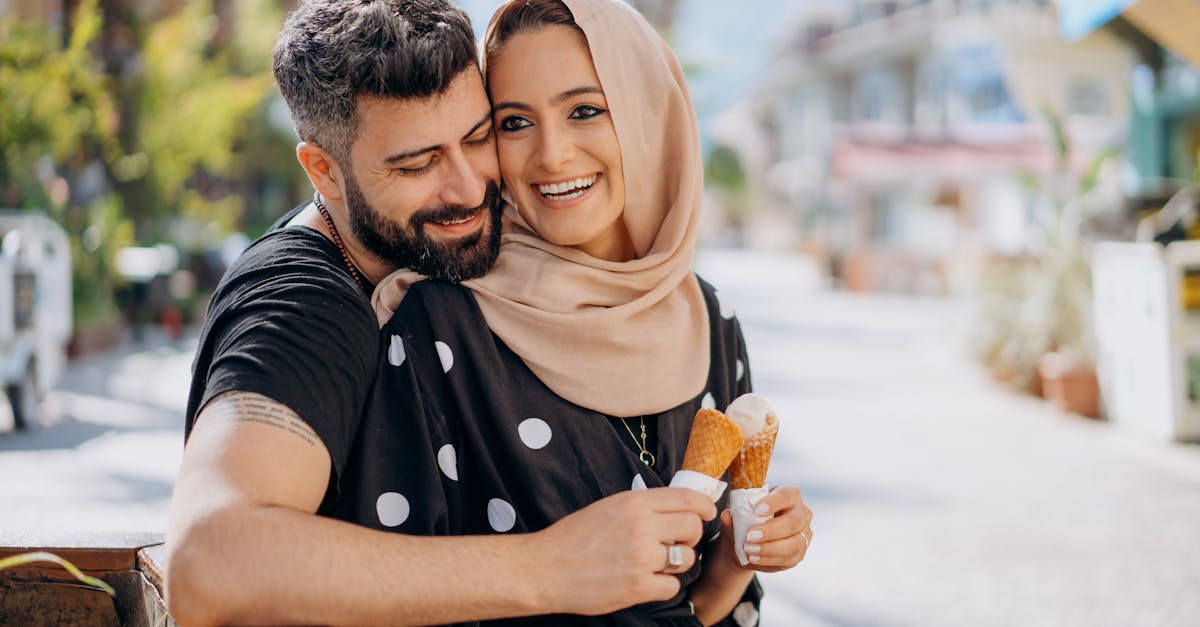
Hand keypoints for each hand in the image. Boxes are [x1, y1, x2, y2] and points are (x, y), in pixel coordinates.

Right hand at [532, 488, 715, 615]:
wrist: (546, 568)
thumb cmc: (574, 538)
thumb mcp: (608, 507)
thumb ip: (642, 506)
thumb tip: (676, 507)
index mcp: (634, 503)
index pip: (688, 499)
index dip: (705, 506)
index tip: (707, 513)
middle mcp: (641, 526)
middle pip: (693, 528)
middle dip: (690, 537)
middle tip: (675, 543)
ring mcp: (641, 557)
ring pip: (687, 559)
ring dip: (676, 564)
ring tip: (656, 564)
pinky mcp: (638, 586)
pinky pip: (672, 586)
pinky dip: (663, 586)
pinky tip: (646, 581)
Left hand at [724, 486, 811, 572]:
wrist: (749, 542)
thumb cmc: (747, 520)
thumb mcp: (737, 516)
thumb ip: (733, 516)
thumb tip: (727, 516)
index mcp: (790, 495)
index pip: (786, 495)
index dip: (773, 502)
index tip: (756, 510)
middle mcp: (802, 514)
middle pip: (793, 522)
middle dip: (771, 530)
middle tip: (749, 536)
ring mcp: (804, 535)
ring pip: (794, 544)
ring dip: (769, 549)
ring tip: (748, 550)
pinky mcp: (799, 553)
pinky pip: (789, 559)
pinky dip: (769, 560)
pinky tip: (754, 558)